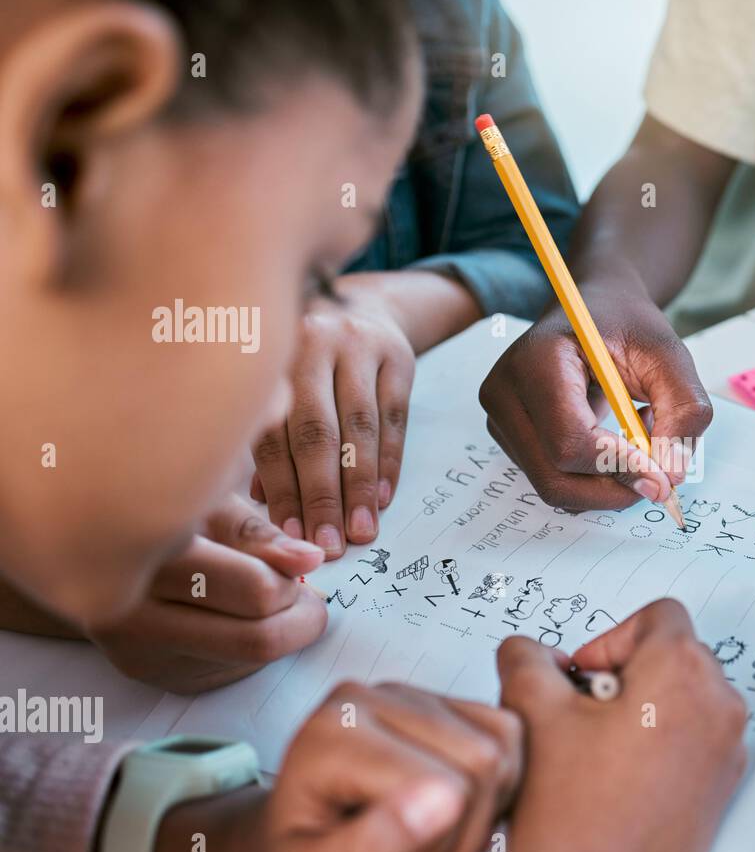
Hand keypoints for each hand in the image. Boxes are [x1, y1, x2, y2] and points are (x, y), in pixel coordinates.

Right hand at [86, 495, 327, 692]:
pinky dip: (244, 649)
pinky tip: (228, 617)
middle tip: (306, 598)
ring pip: (243, 663)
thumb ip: (259, 535)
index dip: (293, 583)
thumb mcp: (209, 504)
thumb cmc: (164, 515)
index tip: (303, 569)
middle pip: (255, 640)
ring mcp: (134, 649)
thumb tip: (309, 559)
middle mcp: (131, 611)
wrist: (90, 549)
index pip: (255, 591)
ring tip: (262, 599)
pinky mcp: (143, 671)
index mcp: (150, 554)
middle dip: (299, 621)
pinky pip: (220, 673)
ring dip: (274, 633)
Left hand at [152, 681, 523, 851]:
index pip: (446, 782)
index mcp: (336, 729)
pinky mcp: (439, 704)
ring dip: (482, 817)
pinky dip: (497, 793)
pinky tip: (452, 823)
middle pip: (482, 760)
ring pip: (503, 747)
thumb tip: (445, 798)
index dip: (437, 849)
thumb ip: (373, 841)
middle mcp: (373, 696)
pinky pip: (507, 736)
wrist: (284, 850)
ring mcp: (410, 695)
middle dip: (461, 837)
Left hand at [251, 273, 416, 557]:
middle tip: (327, 544)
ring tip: (360, 532)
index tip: (289, 536)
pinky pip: (394, 418)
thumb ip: (266, 433)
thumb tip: (259, 502)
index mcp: (266, 355)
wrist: (363, 306)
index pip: (274, 433)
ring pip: (359, 428)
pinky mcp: (398, 355)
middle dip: (321, 495)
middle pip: (317, 432)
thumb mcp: (277, 382)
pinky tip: (382, 499)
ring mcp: (358, 345)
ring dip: (359, 487)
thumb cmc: (305, 358)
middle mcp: (310, 342)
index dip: (281, 488)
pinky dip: (389, 462)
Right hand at [479, 283, 712, 510]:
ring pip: (555, 487)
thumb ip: (683, 410)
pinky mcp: (511, 439)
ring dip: (607, 483)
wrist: (595, 310)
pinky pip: (554, 480)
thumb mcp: (668, 355)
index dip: (619, 466)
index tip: (662, 476)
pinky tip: (616, 443)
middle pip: (555, 476)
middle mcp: (505, 392)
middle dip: (614, 488)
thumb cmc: (626, 325)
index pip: (568, 439)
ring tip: (639, 441)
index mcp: (536, 359)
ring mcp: (502, 419)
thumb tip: (671, 475)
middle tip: (660, 475)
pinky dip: (594, 478)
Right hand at [486, 599, 746, 851]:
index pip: (658, 615)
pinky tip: (615, 776)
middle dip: (625, 674)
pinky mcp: (724, 786)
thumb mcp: (532, 713)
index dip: (610, 637)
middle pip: (674, 654)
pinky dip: (661, 741)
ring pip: (685, 697)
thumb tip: (531, 652)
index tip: (584, 675)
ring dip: (643, 707)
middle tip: (582, 712)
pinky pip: (697, 737)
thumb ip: (527, 660)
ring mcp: (728, 750)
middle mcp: (719, 707)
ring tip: (596, 748)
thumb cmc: (573, 819)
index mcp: (683, 673)